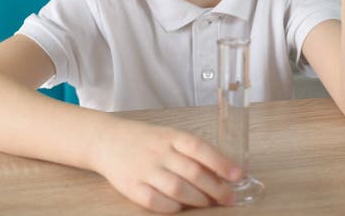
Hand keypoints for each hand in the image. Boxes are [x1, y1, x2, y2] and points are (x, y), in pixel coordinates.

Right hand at [91, 118, 240, 212]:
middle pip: (192, 172)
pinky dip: (173, 207)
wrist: (107, 140)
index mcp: (170, 136)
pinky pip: (156, 202)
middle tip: (229, 198)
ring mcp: (144, 170)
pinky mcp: (131, 187)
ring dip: (198, 199)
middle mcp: (158, 152)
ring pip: (177, 189)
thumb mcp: (169, 136)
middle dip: (215, 188)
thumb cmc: (145, 140)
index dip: (220, 161)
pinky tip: (182, 207)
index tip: (237, 174)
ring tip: (209, 203)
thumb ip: (191, 151)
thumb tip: (223, 170)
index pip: (199, 148)